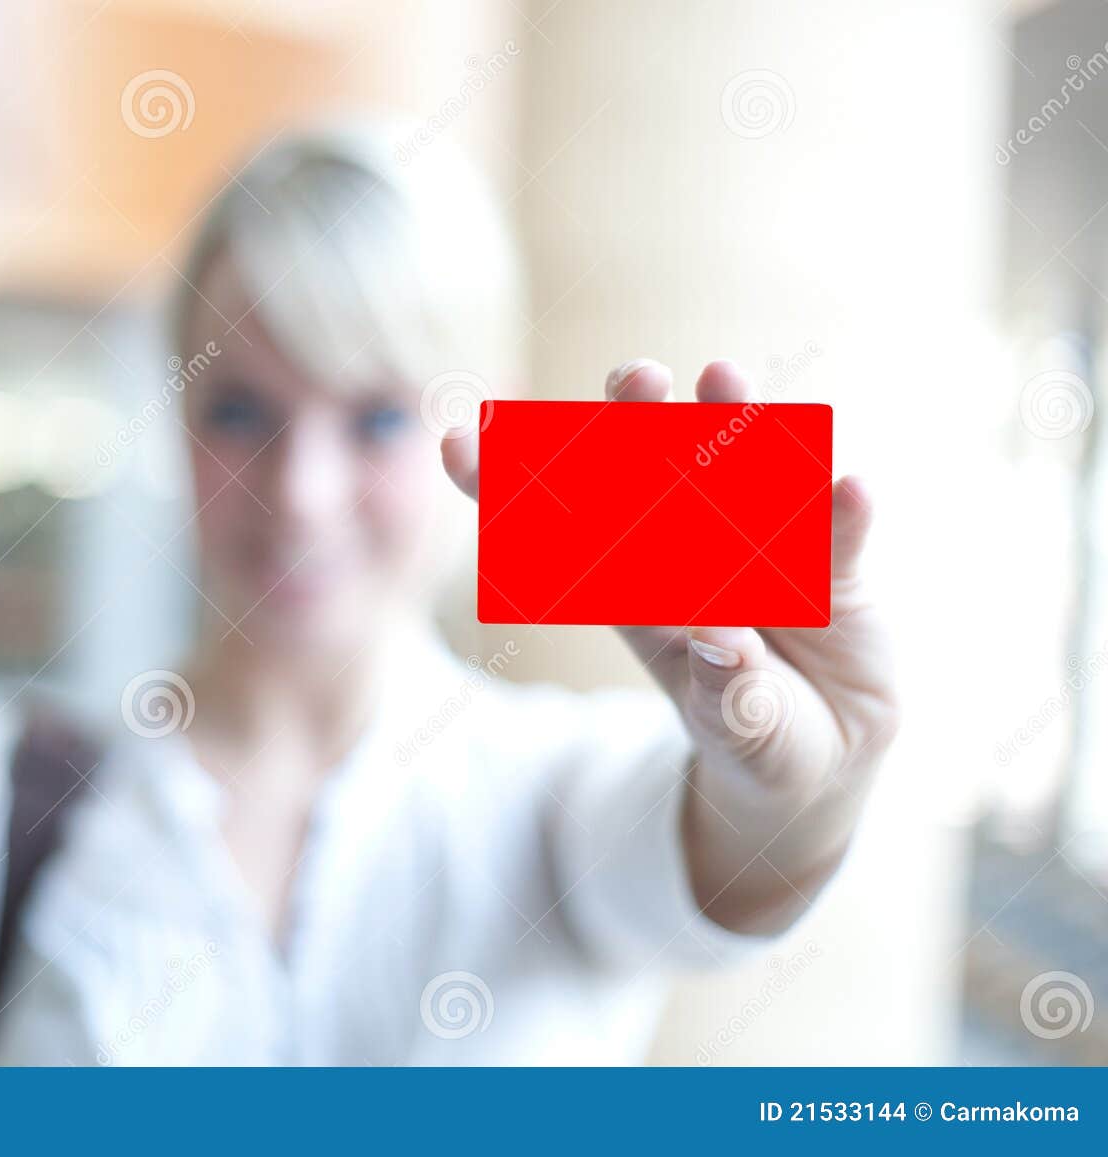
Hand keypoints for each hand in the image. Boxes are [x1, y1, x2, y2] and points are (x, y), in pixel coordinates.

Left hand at [441, 358, 899, 933]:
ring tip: (724, 375)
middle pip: (656, 476)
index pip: (566, 535)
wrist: (828, 747)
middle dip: (640, 423)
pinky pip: (837, 534)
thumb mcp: (734, 727)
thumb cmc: (749, 732)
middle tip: (635, 376)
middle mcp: (696, 554)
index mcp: (640, 595)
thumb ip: (724, 692)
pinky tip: (851, 488)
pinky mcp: (834, 565)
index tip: (458, 440)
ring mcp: (766, 550)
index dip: (510, 489)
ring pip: (745, 475)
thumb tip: (721, 642)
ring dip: (736, 426)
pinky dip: (842, 515)